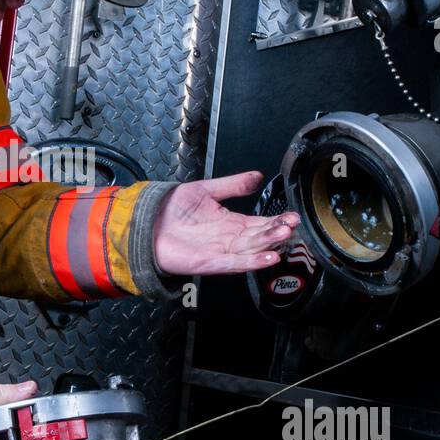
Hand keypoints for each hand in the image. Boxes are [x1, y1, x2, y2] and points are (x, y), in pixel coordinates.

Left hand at [153, 172, 299, 276]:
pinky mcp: (209, 263)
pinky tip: (267, 258)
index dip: (277, 220)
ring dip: (268, 244)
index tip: (293, 216)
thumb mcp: (205, 190)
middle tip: (292, 225)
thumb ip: (233, 185)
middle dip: (277, 231)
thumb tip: (257, 176)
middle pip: (260, 237)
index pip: (261, 223)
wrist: (147, 222)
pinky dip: (251, 262)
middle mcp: (229, 239)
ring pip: (251, 250)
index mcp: (231, 222)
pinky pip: (234, 264)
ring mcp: (220, 252)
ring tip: (283, 235)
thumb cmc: (171, 210)